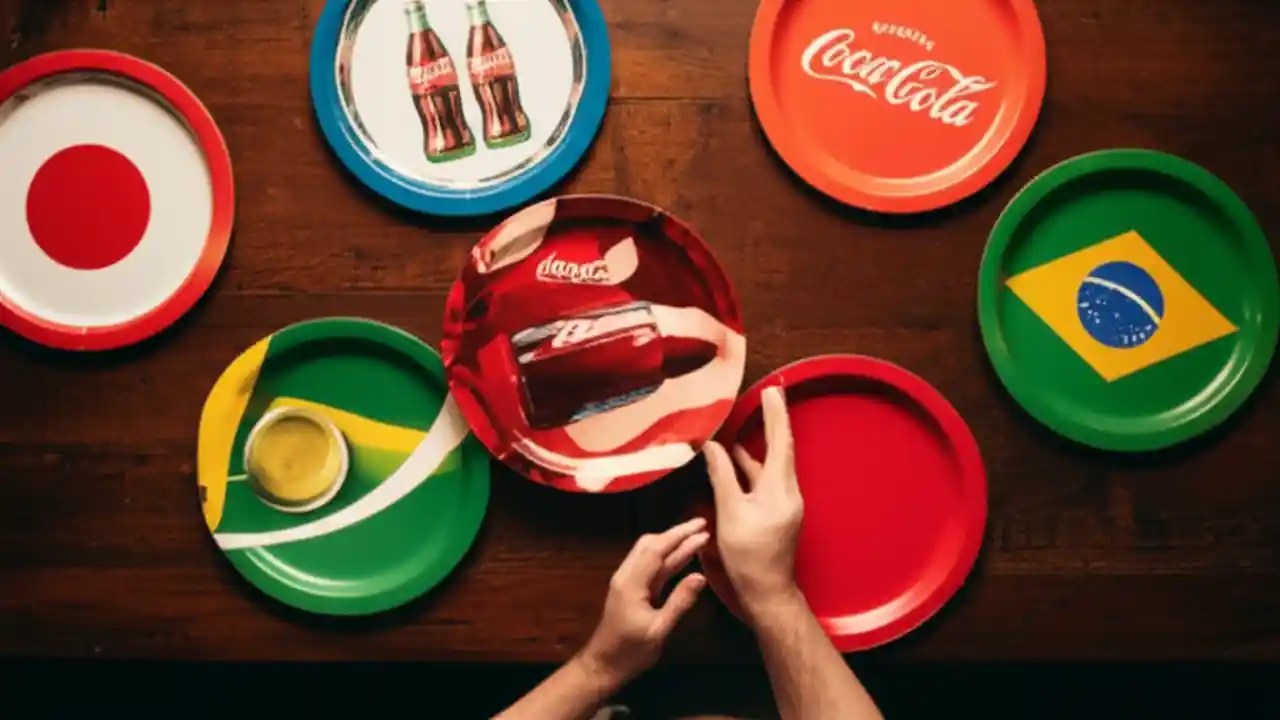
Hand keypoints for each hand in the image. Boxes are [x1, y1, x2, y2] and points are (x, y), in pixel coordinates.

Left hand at [578, 518, 709, 686]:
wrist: (604, 664)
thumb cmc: (630, 651)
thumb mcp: (659, 629)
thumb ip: (679, 601)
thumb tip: (701, 575)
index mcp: (631, 582)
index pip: (656, 549)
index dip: (679, 535)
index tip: (700, 525)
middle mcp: (627, 575)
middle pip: (651, 545)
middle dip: (677, 533)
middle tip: (702, 525)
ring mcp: (629, 581)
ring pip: (651, 554)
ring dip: (673, 544)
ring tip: (698, 536)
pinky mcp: (633, 589)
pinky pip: (652, 567)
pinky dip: (669, 558)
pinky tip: (684, 556)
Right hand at [704, 386, 803, 619]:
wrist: (767, 594)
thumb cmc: (749, 558)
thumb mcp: (730, 513)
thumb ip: (723, 477)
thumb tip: (713, 448)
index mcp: (780, 489)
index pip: (781, 442)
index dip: (776, 415)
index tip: (773, 391)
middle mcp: (788, 492)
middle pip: (780, 449)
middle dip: (772, 423)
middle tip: (768, 397)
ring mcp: (784, 504)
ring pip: (771, 466)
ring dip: (758, 445)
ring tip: (744, 425)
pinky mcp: (777, 514)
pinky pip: (766, 481)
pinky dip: (752, 467)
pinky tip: (737, 462)